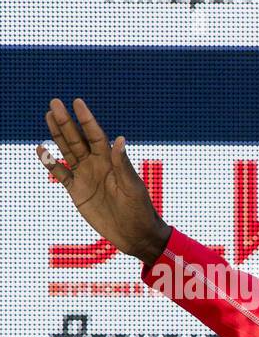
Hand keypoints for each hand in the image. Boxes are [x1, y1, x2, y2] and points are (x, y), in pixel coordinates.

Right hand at [37, 97, 171, 263]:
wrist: (135, 234)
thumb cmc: (140, 210)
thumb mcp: (132, 187)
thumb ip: (122, 165)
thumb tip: (119, 139)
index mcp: (111, 161)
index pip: (96, 136)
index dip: (86, 120)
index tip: (77, 103)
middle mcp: (96, 165)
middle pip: (77, 139)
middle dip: (66, 121)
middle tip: (55, 103)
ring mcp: (85, 176)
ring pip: (67, 151)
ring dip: (57, 135)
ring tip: (48, 115)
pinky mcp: (77, 190)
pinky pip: (60, 173)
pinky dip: (50, 163)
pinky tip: (40, 149)